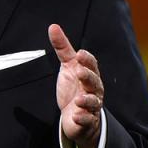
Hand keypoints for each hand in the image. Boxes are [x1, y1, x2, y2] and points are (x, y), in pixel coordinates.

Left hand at [50, 24, 103, 147]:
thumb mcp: (67, 67)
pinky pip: (87, 119)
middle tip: (79, 72)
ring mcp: (91, 105)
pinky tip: (76, 115)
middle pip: (94, 82)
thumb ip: (62, 48)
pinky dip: (83, 118)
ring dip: (87, 100)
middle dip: (88, 77)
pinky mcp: (87, 120)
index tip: (79, 54)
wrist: (74, 115)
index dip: (87, 60)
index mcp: (89, 74)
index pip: (91, 65)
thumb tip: (53, 26)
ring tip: (78, 99)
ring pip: (93, 102)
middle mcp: (93, 89)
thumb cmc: (73, 87)